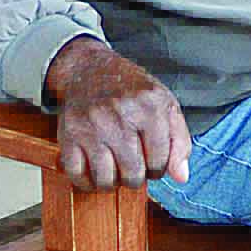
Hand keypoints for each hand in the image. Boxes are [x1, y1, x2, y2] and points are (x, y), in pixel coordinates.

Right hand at [44, 38, 192, 191]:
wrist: (90, 69)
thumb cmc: (131, 90)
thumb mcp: (165, 104)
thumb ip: (180, 141)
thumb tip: (181, 177)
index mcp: (150, 106)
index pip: (159, 164)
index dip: (157, 168)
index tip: (150, 159)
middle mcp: (121, 114)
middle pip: (132, 176)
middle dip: (135, 176)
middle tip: (131, 162)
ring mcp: (92, 125)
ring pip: (105, 180)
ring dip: (111, 181)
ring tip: (114, 166)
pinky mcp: (69, 134)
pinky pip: (77, 176)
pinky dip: (86, 181)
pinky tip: (94, 168)